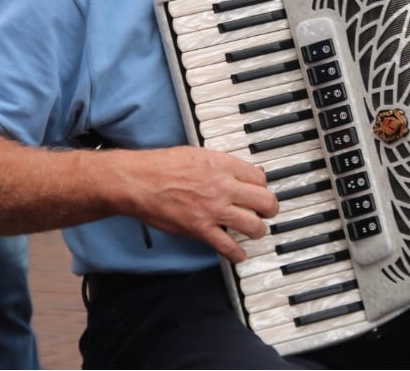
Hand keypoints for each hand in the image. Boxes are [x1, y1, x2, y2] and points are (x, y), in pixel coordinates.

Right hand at [114, 145, 277, 262]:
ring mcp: (214, 210)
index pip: (260, 177)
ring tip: (255, 231)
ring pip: (254, 225)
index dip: (262, 186)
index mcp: (224, 165)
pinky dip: (237, 254)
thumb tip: (235, 172)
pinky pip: (228, 246)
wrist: (139, 181)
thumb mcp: (198, 154)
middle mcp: (224, 187)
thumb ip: (220, 164)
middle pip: (265, 201)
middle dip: (270, 209)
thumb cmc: (162, 165)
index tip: (259, 191)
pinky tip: (239, 255)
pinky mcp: (201, 229)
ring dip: (258, 230)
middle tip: (266, 212)